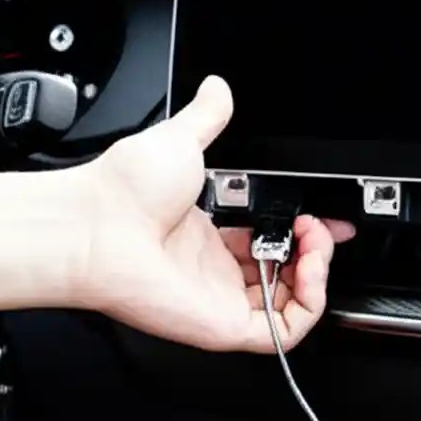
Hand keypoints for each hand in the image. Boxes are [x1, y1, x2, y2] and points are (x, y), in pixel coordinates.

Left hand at [73, 76, 353, 352]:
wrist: (95, 224)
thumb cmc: (122, 193)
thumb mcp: (180, 140)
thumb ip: (208, 116)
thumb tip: (217, 89)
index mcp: (208, 236)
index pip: (271, 245)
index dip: (304, 234)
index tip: (324, 219)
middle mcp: (215, 272)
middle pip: (286, 276)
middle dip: (316, 252)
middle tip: (317, 227)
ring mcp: (220, 300)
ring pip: (292, 306)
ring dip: (317, 274)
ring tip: (313, 242)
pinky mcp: (224, 325)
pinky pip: (283, 332)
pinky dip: (308, 302)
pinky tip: (308, 267)